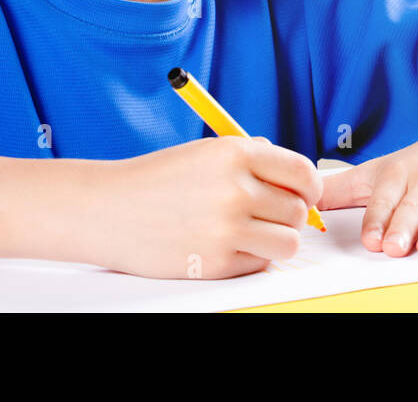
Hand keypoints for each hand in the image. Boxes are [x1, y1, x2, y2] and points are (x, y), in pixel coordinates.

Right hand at [89, 135, 322, 278]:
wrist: (107, 209)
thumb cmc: (158, 179)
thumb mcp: (206, 152)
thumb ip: (253, 158)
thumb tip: (298, 177)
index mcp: (236, 153)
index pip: (303, 172)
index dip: (310, 186)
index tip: (304, 193)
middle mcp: (235, 189)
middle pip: (299, 210)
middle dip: (289, 213)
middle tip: (267, 214)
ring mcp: (227, 228)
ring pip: (288, 242)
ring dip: (276, 239)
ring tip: (252, 232)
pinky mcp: (216, 262)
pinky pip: (260, 264)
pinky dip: (250, 258)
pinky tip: (225, 245)